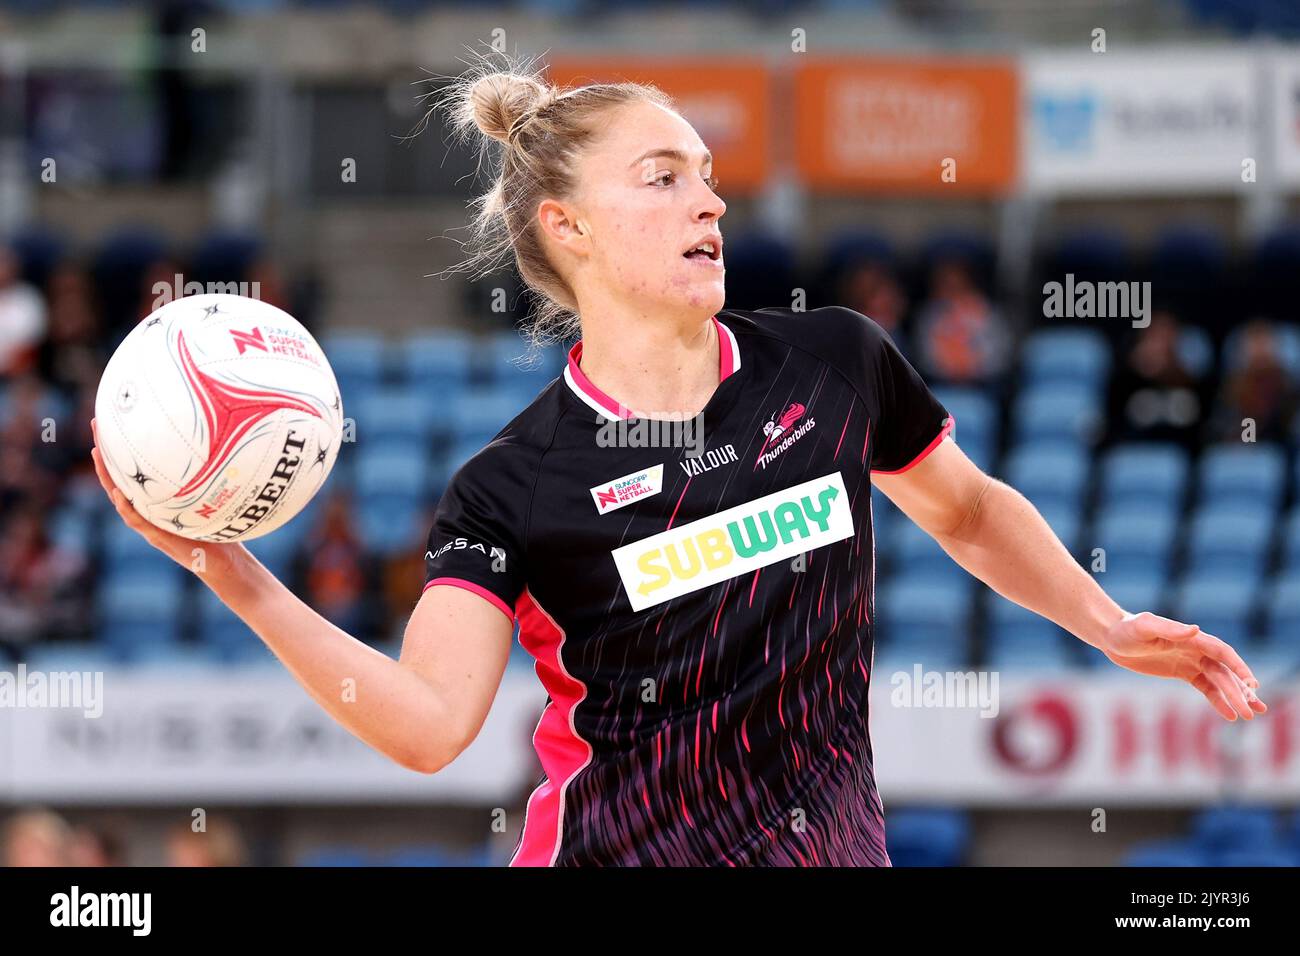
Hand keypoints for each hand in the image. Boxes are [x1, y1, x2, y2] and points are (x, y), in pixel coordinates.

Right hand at [90, 417, 250, 582]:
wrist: (226, 563)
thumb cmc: (222, 528)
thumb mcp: (215, 496)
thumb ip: (214, 477)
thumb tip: (231, 443)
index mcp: (157, 500)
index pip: (134, 469)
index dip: (123, 448)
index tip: (114, 420)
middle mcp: (148, 510)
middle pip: (119, 477)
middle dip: (106, 452)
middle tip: (98, 424)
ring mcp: (149, 524)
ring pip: (120, 497)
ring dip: (108, 476)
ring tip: (97, 452)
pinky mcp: (158, 539)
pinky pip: (138, 522)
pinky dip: (127, 508)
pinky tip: (118, 494)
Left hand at [1100, 610, 1266, 721]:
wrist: (1112, 636)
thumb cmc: (1127, 628)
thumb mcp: (1144, 626)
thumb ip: (1170, 629)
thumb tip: (1196, 630)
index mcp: (1192, 637)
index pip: (1222, 653)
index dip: (1239, 668)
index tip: (1252, 685)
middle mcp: (1196, 649)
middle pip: (1224, 672)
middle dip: (1240, 691)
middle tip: (1254, 710)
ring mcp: (1190, 661)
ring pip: (1219, 681)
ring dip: (1235, 697)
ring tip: (1250, 715)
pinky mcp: (1182, 672)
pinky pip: (1205, 687)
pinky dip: (1218, 700)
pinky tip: (1229, 714)